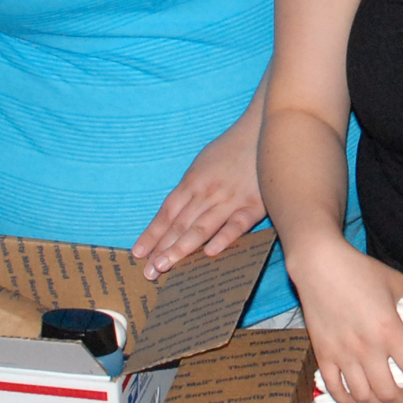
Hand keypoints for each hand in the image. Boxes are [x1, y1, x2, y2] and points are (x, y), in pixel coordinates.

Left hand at [134, 117, 265, 280]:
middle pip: (180, 224)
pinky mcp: (254, 205)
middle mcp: (207, 192)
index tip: (139, 253)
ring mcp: (230, 199)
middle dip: (162, 248)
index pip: (167, 212)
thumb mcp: (203, 164)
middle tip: (148, 271)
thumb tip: (174, 213)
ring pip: (202, 227)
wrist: (264, 131)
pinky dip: (223, 238)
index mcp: (193, 182)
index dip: (152, 233)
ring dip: (181, 248)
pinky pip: (237, 224)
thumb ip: (190, 189)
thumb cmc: (230, 149)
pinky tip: (209, 253)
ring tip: (165, 266)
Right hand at [289, 240, 402, 402]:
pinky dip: (347, 400)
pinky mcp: (323, 355)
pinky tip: (355, 399)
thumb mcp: (395, 280)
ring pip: (363, 395)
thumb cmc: (358, 271)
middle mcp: (367, 349)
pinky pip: (335, 389)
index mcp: (389, 331)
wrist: (319, 266)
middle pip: (388, 392)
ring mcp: (343, 355)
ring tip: (383, 396)